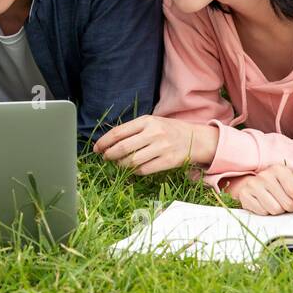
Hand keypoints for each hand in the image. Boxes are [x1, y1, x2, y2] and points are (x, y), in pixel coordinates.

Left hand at [93, 115, 216, 172]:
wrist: (196, 138)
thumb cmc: (168, 130)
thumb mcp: (151, 122)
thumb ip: (132, 129)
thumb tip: (108, 142)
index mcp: (147, 121)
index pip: (119, 132)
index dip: (104, 142)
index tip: (96, 149)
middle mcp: (154, 133)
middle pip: (123, 148)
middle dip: (109, 155)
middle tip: (105, 158)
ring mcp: (162, 147)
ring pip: (132, 161)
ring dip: (120, 165)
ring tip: (118, 164)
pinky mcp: (169, 161)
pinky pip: (144, 170)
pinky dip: (134, 171)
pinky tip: (132, 169)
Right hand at [222, 163, 292, 214]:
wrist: (254, 184)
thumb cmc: (280, 185)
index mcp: (279, 169)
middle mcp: (264, 175)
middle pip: (286, 203)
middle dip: (290, 207)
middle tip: (286, 202)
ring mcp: (252, 185)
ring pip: (275, 210)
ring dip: (278, 211)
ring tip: (275, 203)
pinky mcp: (244, 195)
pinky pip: (262, 212)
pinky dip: (266, 212)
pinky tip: (264, 204)